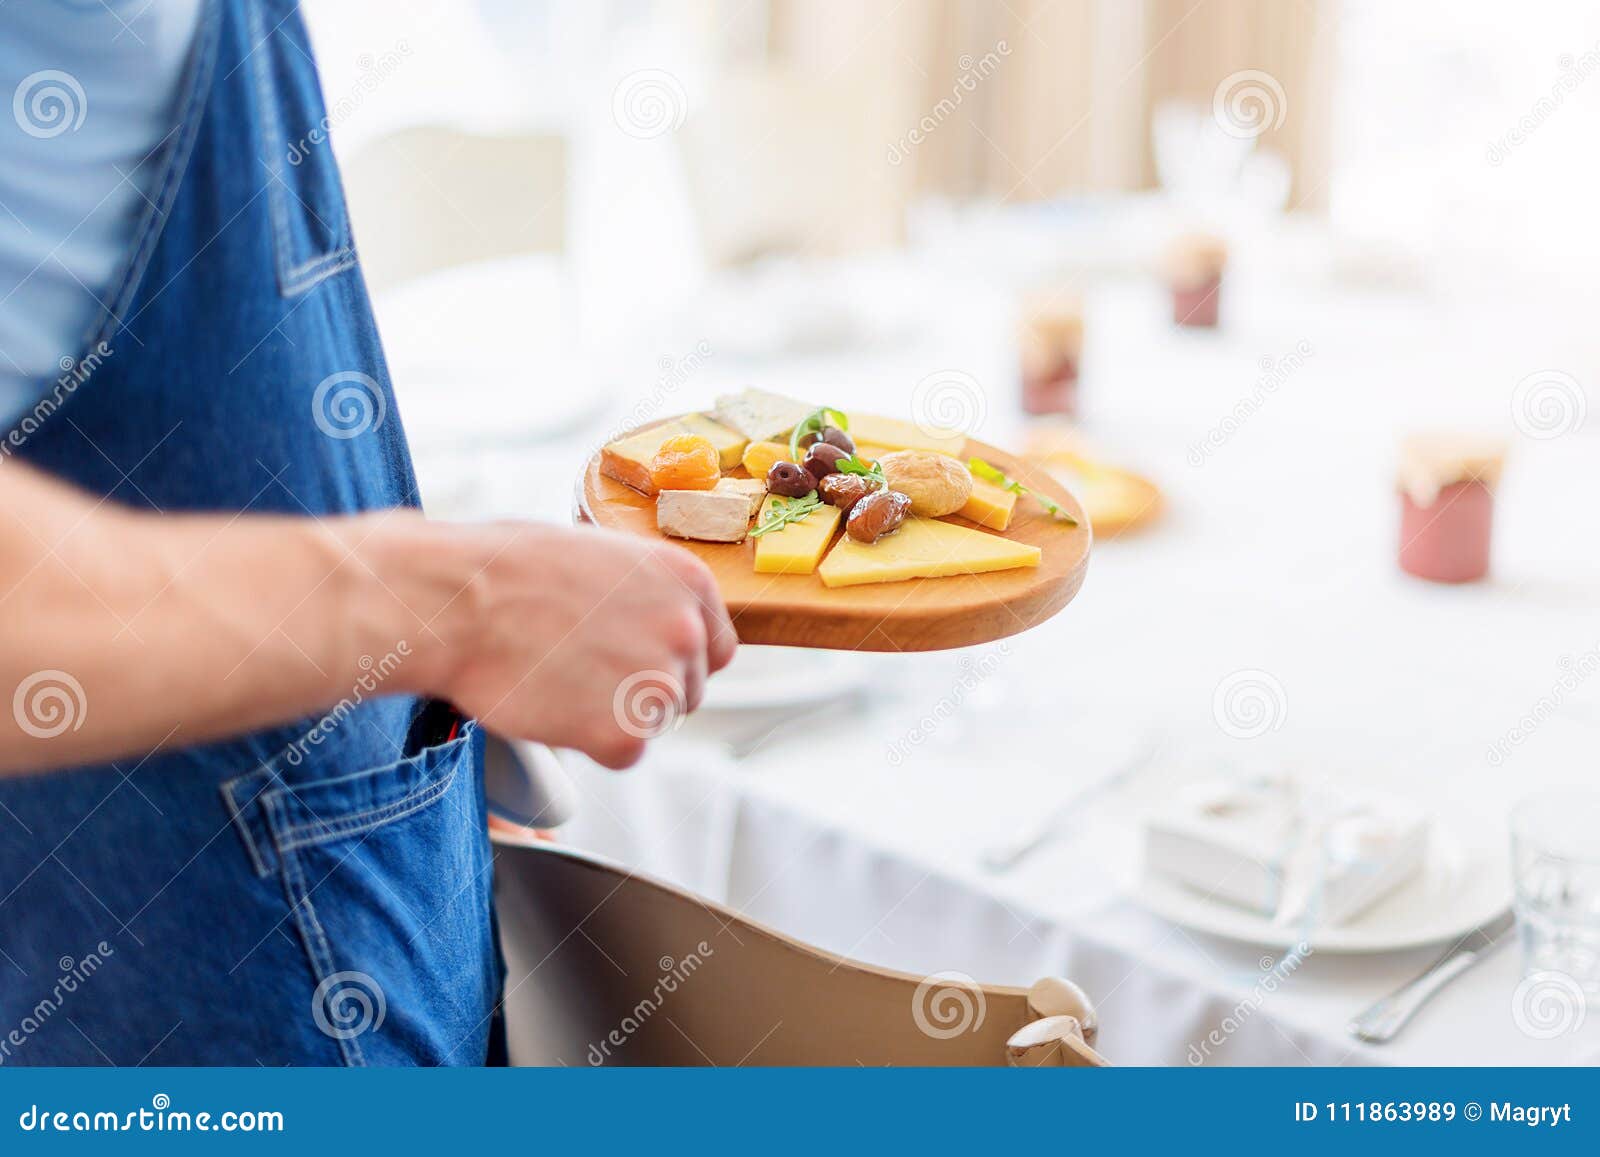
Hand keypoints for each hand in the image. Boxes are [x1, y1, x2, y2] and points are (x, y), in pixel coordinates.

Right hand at [421, 523, 735, 768]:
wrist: (458, 602)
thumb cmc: (508, 569)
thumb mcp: (598, 557)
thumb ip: (641, 594)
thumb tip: (649, 621)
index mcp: (685, 580)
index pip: (716, 647)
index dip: (679, 661)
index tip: (647, 664)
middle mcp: (686, 630)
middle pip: (687, 690)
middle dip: (643, 690)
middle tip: (584, 673)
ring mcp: (659, 683)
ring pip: (654, 722)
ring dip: (613, 714)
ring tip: (558, 680)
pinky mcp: (626, 732)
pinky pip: (623, 754)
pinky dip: (590, 743)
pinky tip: (552, 706)